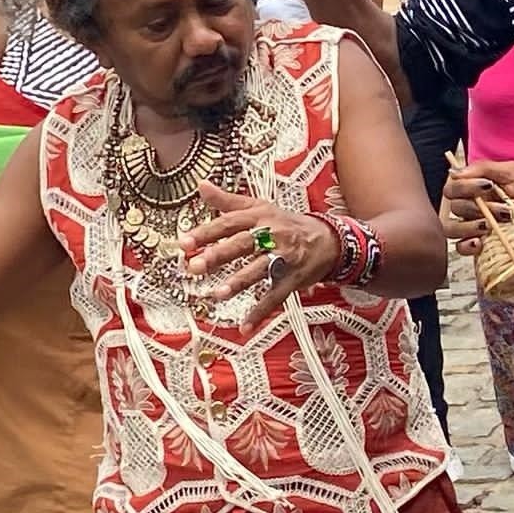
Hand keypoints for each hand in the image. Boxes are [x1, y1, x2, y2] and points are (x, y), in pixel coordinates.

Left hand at [182, 180, 344, 323]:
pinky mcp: (293, 279)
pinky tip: (245, 326)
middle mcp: (271, 235)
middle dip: (218, 255)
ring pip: (259, 270)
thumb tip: (201, 186)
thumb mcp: (259, 206)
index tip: (185, 242)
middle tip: (195, 266)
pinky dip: (260, 312)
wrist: (328, 240)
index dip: (206, 232)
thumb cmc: (287, 223)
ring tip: (218, 294)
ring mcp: (283, 258)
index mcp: (259, 217)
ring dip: (239, 282)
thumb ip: (227, 200)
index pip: (229, 223)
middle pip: (242, 244)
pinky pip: (275, 297)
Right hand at [441, 160, 513, 257]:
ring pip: (452, 228)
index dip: (463, 187)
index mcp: (479, 188)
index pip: (453, 187)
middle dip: (475, 206)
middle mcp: (475, 207)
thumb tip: (455, 172)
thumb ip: (486, 168)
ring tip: (493, 225)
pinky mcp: (485, 248)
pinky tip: (480, 242)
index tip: (486, 186)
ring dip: (470, 225)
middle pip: (453, 207)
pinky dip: (466, 246)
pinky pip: (462, 249)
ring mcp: (479, 229)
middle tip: (503, 208)